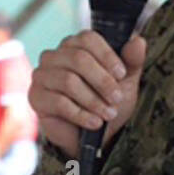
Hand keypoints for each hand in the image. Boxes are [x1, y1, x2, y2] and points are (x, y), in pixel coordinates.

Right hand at [29, 31, 146, 154]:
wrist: (93, 135)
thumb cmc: (107, 101)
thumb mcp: (126, 82)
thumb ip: (132, 61)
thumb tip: (138, 41)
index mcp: (75, 45)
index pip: (87, 39)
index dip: (107, 56)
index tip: (122, 74)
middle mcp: (54, 56)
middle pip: (78, 59)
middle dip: (102, 81)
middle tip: (117, 98)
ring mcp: (41, 75)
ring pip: (68, 81)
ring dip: (93, 100)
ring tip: (108, 113)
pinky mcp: (36, 97)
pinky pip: (58, 102)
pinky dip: (81, 114)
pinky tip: (94, 123)